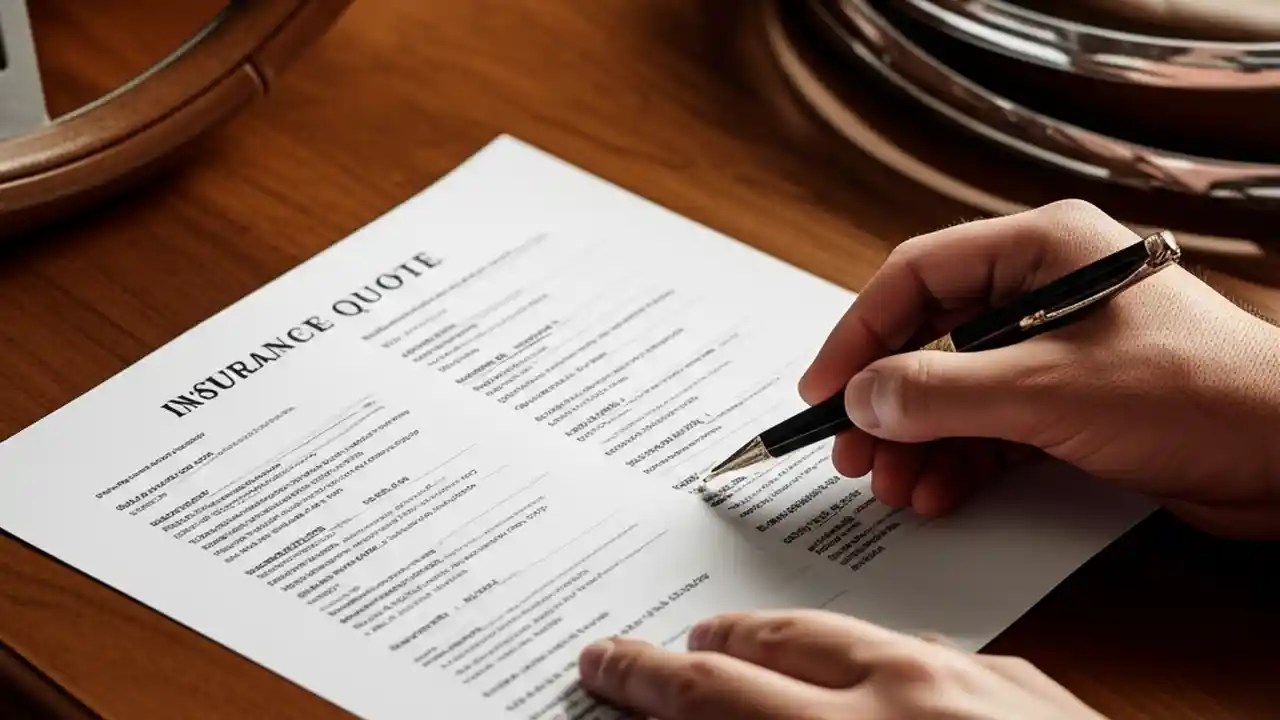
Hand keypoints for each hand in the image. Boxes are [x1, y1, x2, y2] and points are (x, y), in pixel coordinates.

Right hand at [576, 609, 1104, 718]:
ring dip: (797, 643)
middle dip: (715, 641)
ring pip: (855, 636)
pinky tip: (879, 677)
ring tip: (763, 646)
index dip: (644, 678)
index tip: (607, 662)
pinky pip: (934, 653)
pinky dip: (885, 661)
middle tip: (674, 648)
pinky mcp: (1031, 685)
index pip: (711, 694)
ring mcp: (976, 681)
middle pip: (776, 640)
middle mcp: (909, 694)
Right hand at [798, 200, 1279, 538]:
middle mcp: (1043, 289)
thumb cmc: (1200, 394)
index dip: (859, 333)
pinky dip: (959, 459)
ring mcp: (1057, 348)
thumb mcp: (1051, 390)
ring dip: (918, 440)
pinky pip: (991, 424)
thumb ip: (945, 393)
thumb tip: (862, 398)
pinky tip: (938, 493)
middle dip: (887, 401)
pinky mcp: (1071, 400)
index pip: (917, 278)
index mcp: (1041, 248)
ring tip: (893, 486)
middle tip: (852, 451)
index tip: (822, 389)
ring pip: (956, 389)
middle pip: (930, 338)